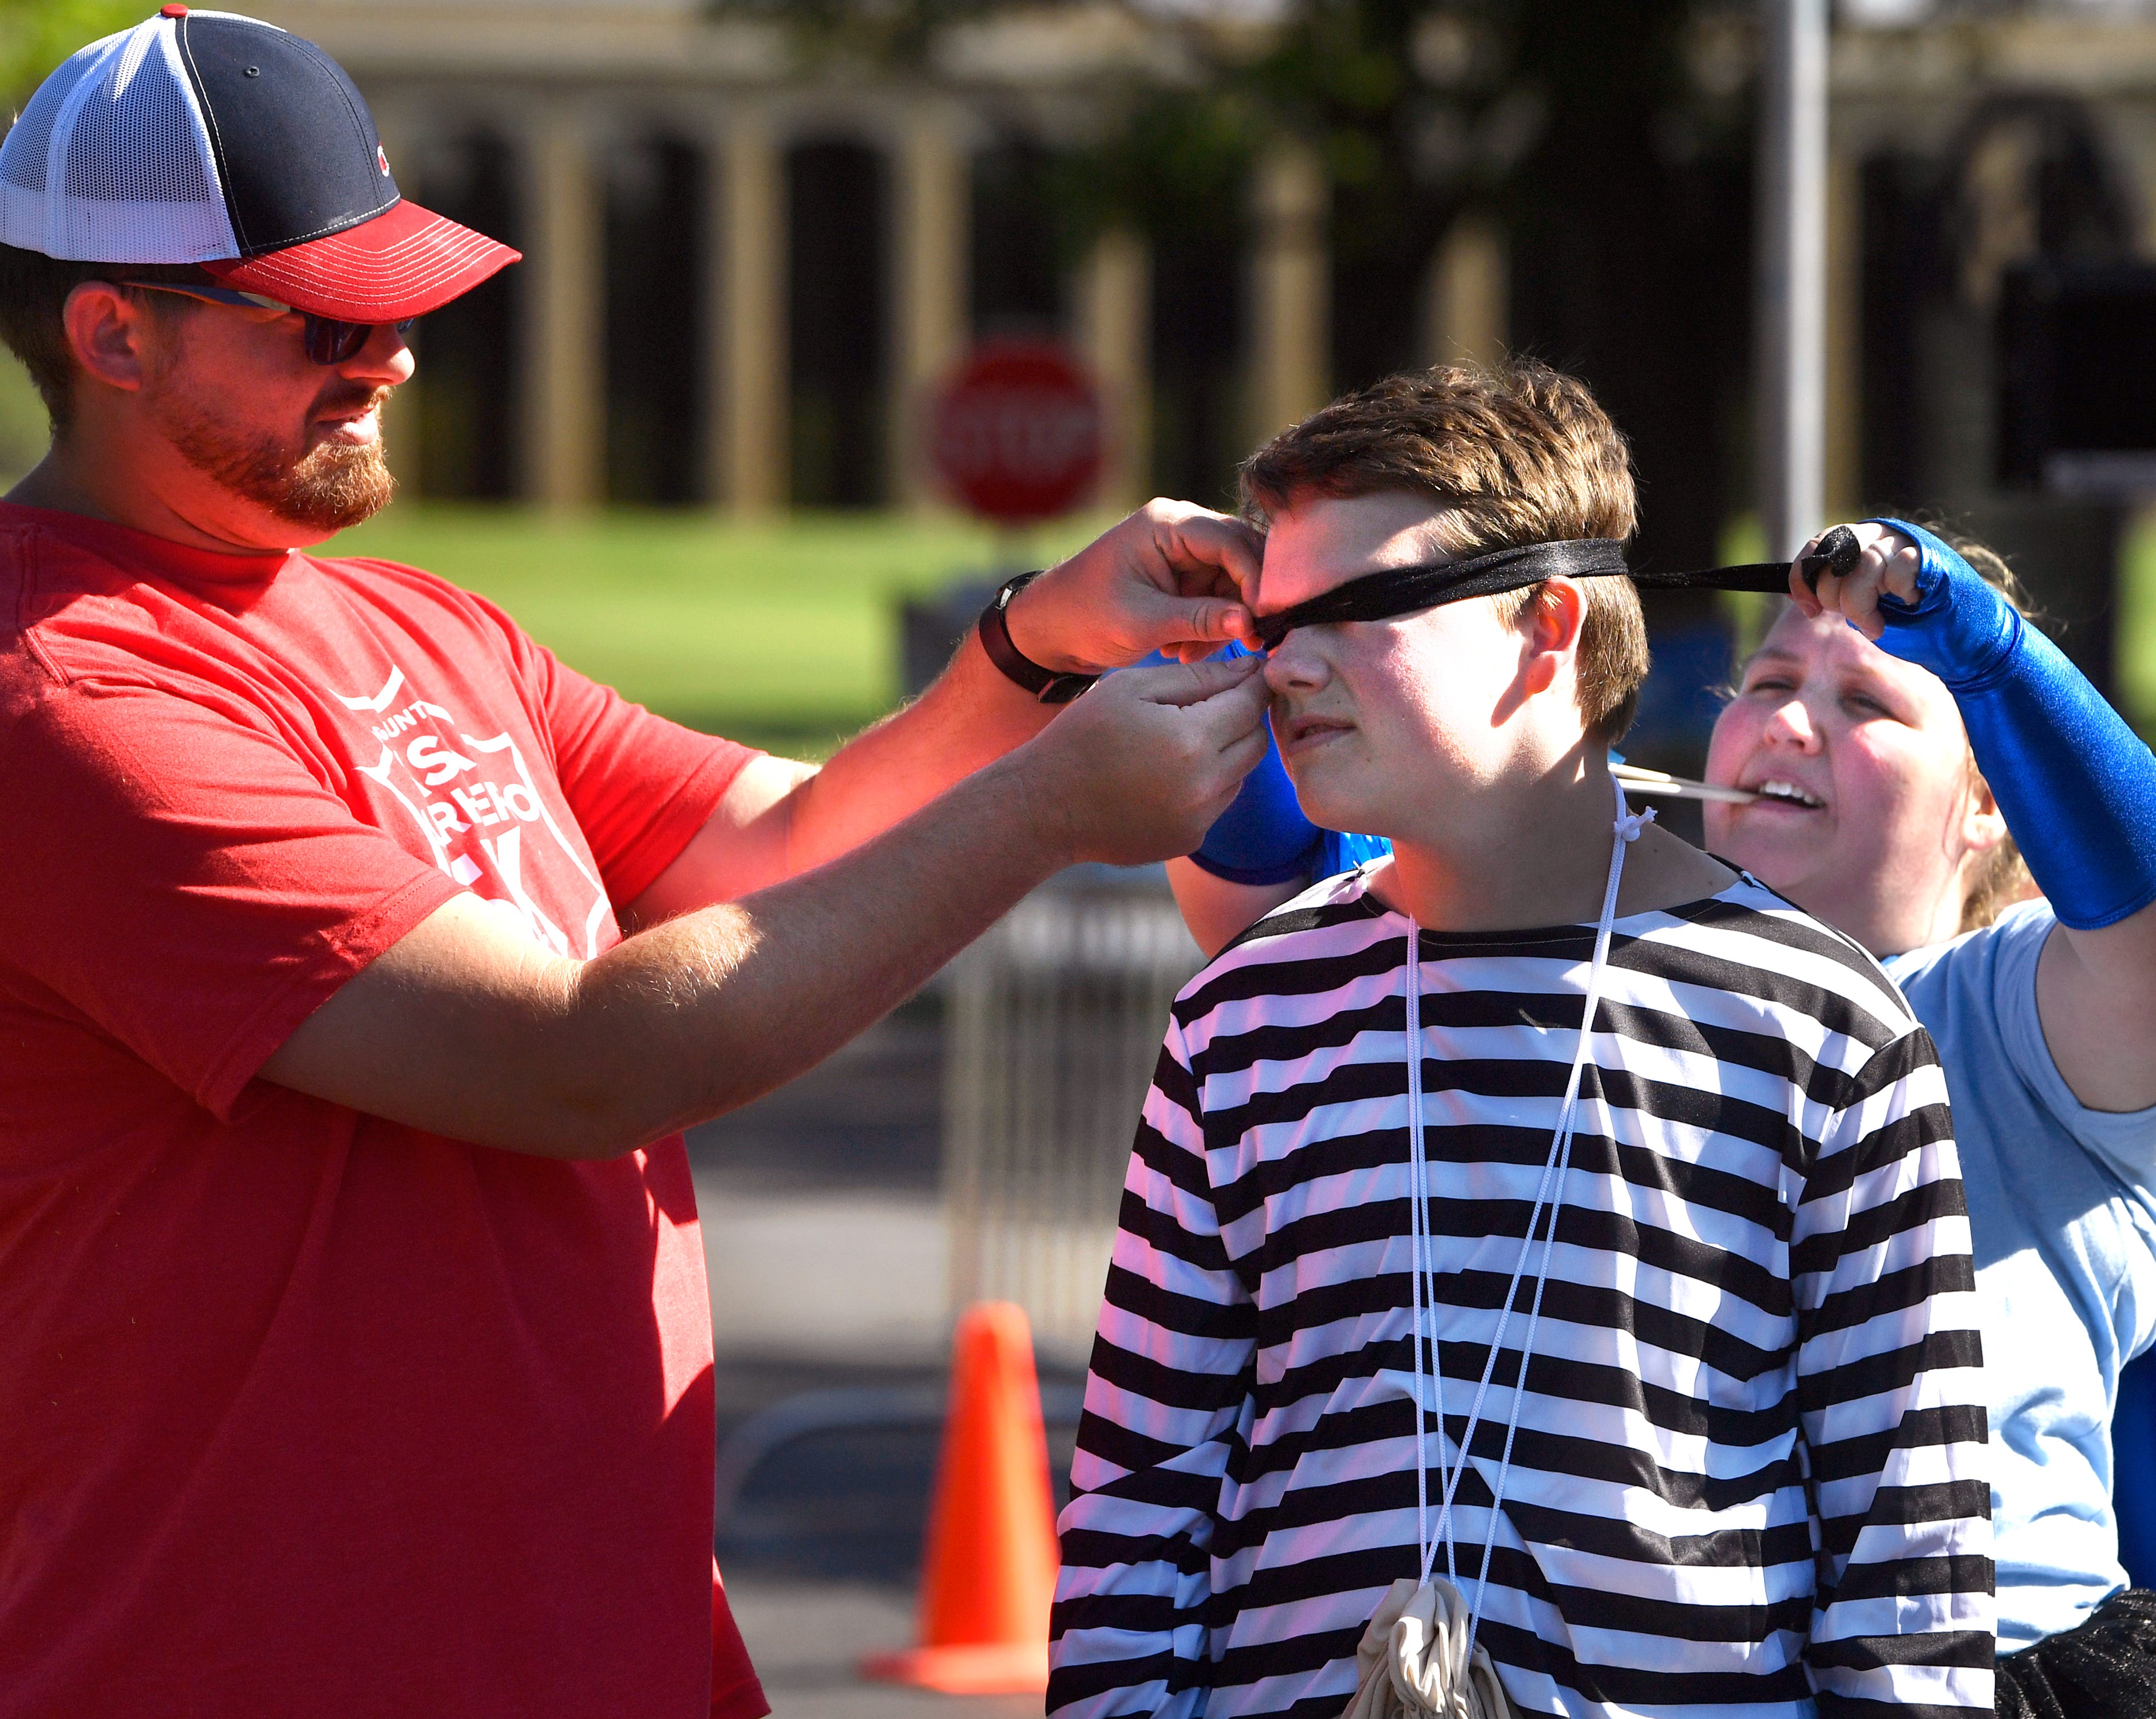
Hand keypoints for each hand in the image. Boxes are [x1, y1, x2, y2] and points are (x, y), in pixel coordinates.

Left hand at [1003, 499, 1264, 673]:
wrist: (1050, 631)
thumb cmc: (1085, 618)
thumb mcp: (1142, 622)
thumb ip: (1199, 620)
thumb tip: (1251, 622)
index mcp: (1166, 524)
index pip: (1230, 540)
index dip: (1255, 578)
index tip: (1261, 620)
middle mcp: (1181, 528)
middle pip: (1240, 556)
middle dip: (1245, 602)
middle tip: (1250, 642)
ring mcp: (1183, 552)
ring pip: (1233, 583)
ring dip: (1224, 622)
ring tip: (1189, 655)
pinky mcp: (1183, 577)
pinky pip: (1216, 598)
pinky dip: (1209, 627)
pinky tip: (1182, 651)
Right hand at [1013, 653, 1272, 866]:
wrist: (1046, 807)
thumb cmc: (1082, 736)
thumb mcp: (1132, 688)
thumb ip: (1198, 676)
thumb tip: (1249, 669)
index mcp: (1191, 740)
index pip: (1251, 704)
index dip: (1254, 682)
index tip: (1251, 669)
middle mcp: (1204, 786)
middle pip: (1256, 741)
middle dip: (1245, 716)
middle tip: (1217, 700)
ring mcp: (1199, 818)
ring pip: (1241, 773)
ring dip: (1227, 750)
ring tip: (1183, 737)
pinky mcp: (1190, 839)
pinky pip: (1218, 802)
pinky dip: (1208, 782)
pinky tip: (1168, 772)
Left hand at [1787, 522, 1921, 640]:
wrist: (1950, 625)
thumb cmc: (1900, 614)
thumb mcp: (1855, 602)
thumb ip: (1828, 592)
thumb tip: (1790, 594)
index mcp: (1855, 541)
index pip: (1818, 544)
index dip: (1805, 578)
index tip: (1810, 610)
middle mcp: (1876, 535)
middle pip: (1837, 556)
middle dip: (1834, 597)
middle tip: (1851, 617)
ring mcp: (1904, 542)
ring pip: (1866, 564)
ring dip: (1861, 605)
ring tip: (1873, 625)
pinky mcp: (1929, 556)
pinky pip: (1899, 569)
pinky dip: (1897, 592)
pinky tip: (1907, 602)